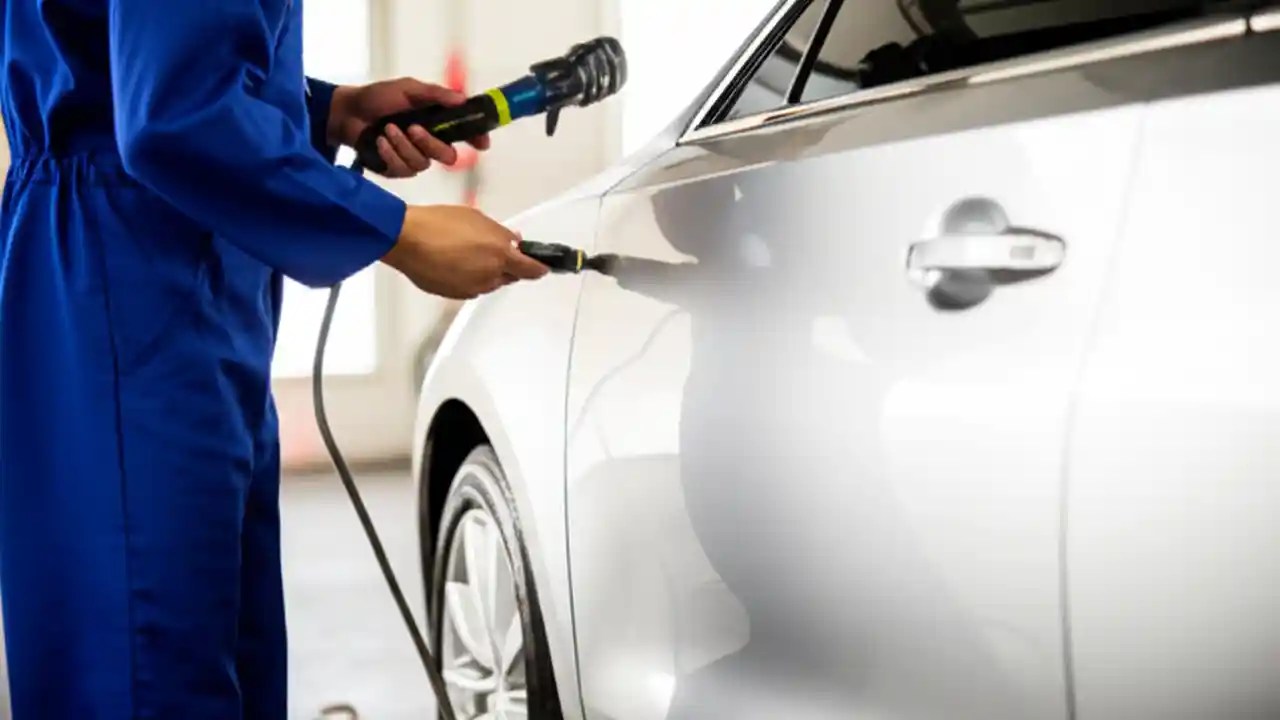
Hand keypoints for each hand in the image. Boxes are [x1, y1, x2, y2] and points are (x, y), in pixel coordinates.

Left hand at [328, 78, 491, 178]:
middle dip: (431, 144)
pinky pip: (403, 170)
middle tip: (413, 129)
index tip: (482, 143)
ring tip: (387, 130)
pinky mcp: (396, 169)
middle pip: (448, 156)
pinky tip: (380, 143)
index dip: (477, 139)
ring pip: (422, 164)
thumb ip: (435, 95)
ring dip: (404, 146)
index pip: (465, 133)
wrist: (347, 112)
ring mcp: (413, 158)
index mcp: (437, 122)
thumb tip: (462, 98)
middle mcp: (430, 142)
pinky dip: (391, 155)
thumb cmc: (378, 98)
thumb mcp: (408, 89)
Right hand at [382, 206, 548, 298]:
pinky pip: (470, 287)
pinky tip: (454, 261)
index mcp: (500, 257)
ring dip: (486, 271)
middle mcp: (489, 277)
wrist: (406, 239)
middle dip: (507, 265)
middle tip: (493, 250)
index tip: (544, 266)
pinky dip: (468, 277)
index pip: (531, 270)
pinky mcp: (454, 294)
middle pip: (509, 276)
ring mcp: (471, 288)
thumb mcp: (477, 219)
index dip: (539, 267)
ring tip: (467, 252)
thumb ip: (501, 233)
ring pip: (489, 282)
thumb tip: (514, 242)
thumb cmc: (439, 224)